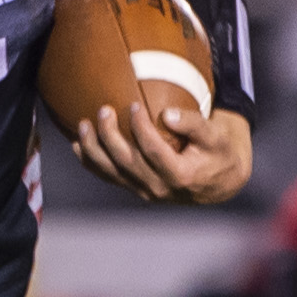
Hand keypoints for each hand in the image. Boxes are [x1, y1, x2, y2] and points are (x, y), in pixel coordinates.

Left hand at [74, 102, 250, 204]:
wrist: (219, 183)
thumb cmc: (219, 154)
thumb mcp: (216, 137)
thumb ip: (194, 124)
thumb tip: (167, 114)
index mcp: (180, 175)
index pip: (153, 150)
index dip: (140, 128)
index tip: (133, 105)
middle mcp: (158, 187)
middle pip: (125, 160)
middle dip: (110, 134)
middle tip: (104, 109)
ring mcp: (144, 190)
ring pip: (111, 171)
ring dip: (93, 148)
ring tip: (83, 124)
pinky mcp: (136, 188)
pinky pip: (108, 176)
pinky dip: (91, 162)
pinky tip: (78, 145)